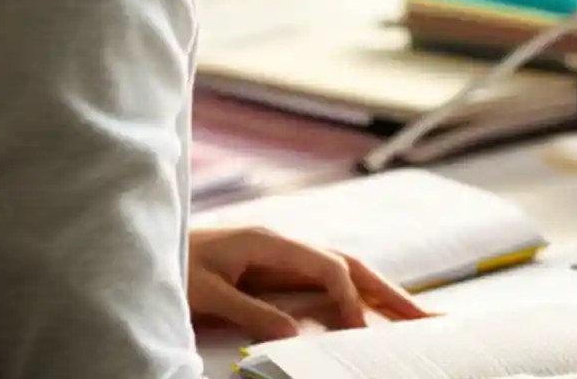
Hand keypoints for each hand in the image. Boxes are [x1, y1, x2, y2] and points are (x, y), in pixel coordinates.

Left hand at [187, 227, 429, 341]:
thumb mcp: (207, 294)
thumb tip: (294, 333)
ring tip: (417, 319)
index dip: (349, 299)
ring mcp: (286, 260)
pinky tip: (372, 319)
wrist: (147, 249)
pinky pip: (327, 287)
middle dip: (391, 293)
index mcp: (272, 243)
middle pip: (352, 266)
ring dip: (381, 296)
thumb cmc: (173, 266)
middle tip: (429, 318)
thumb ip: (250, 311)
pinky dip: (356, 302)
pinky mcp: (279, 275)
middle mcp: (287, 247)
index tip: (359, 331)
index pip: (330, 267)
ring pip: (346, 275)